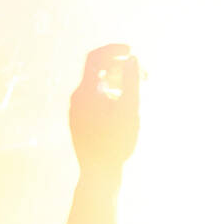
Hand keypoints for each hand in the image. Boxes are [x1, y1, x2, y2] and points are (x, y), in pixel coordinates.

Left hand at [69, 43, 140, 168]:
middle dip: (123, 69)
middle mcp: (77, 98)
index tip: (132, 51)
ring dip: (119, 84)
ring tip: (139, 93)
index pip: (96, 57)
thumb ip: (133, 82)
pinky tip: (126, 109)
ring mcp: (77, 110)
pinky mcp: (80, 121)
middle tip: (146, 77)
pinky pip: (96, 100)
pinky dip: (112, 96)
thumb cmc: (117, 144)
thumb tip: (134, 58)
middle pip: (100, 72)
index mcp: (86, 92)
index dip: (114, 50)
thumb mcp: (130, 110)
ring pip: (98, 87)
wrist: (98, 174)